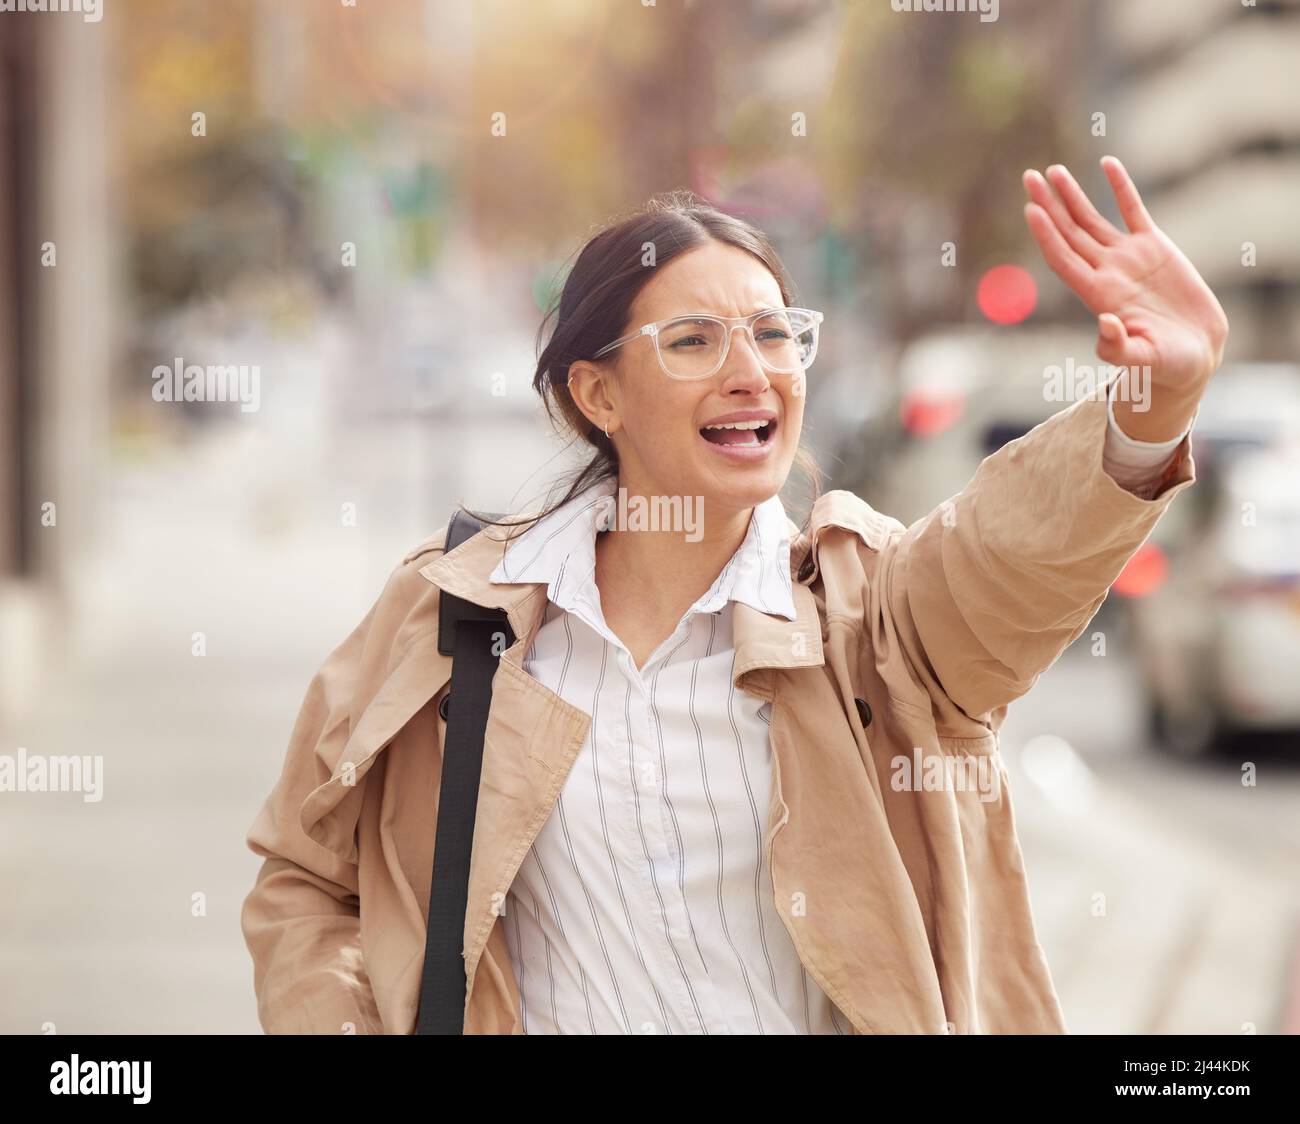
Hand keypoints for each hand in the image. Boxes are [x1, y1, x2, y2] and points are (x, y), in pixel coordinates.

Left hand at [1022, 157, 1228, 421]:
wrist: (1195, 354)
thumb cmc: (1166, 365)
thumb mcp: (1143, 360)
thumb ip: (1119, 348)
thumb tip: (1105, 323)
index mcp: (1098, 296)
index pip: (1063, 259)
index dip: (1046, 235)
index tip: (1030, 209)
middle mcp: (1106, 272)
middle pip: (1069, 233)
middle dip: (1049, 206)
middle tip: (1028, 177)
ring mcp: (1128, 258)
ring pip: (1092, 219)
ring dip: (1072, 195)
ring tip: (1053, 171)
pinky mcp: (1155, 247)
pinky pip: (1133, 210)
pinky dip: (1121, 186)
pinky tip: (1107, 163)